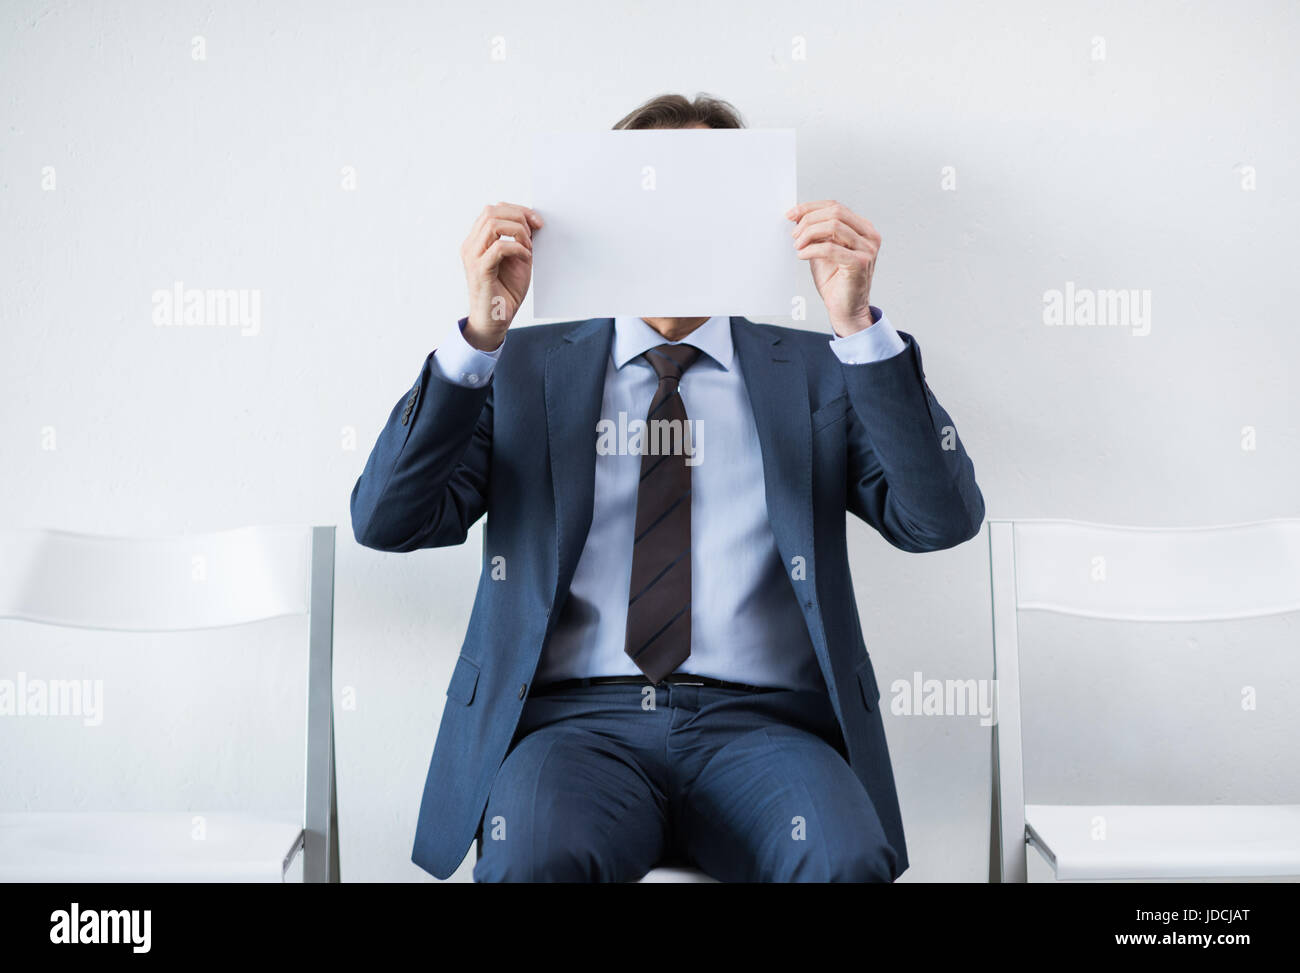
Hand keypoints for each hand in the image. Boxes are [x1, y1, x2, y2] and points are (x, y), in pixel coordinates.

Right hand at [461, 202, 543, 350]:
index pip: (492, 210)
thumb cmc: (506, 291)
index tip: (537, 221)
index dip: (517, 210)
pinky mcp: (480, 270)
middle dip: (519, 216)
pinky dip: (517, 248)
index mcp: (476, 240)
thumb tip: (532, 221)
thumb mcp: (518, 259)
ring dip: (517, 231)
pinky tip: (525, 257)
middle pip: (491, 211)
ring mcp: (473, 257)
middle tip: (535, 230)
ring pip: (493, 224)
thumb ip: (521, 240)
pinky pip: (499, 247)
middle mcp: (470, 245)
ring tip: (528, 247)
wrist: (496, 320)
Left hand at [787, 200, 880, 336]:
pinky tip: (802, 255)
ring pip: (833, 226)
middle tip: (794, 234)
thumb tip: (797, 216)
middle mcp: (869, 235)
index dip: (810, 208)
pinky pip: (831, 248)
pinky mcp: (860, 262)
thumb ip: (816, 233)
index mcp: (862, 228)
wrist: (845, 309)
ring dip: (809, 234)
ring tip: (798, 245)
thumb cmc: (835, 281)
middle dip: (809, 220)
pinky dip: (812, 250)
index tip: (791, 214)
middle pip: (835, 212)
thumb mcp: (822, 249)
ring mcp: (867, 248)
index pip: (835, 206)